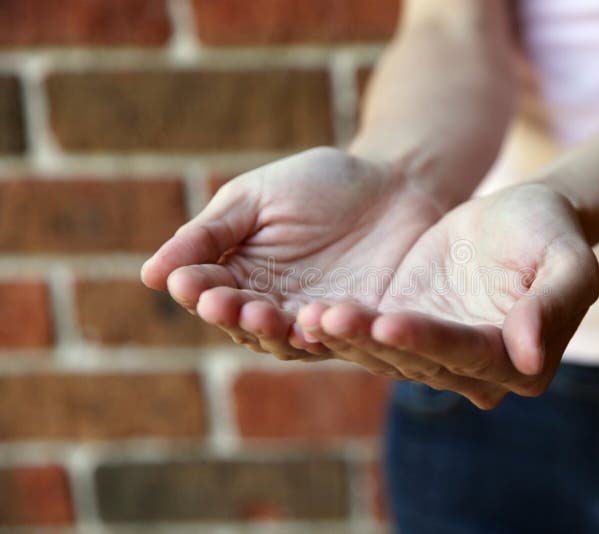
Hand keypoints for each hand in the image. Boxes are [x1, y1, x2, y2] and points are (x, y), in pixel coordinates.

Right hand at [141, 147, 440, 359]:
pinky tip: (314, 324)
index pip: (205, 289)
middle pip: (241, 323)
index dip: (195, 289)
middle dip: (229, 313)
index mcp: (240, 273)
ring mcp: (314, 320)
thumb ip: (210, 233)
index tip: (185, 283)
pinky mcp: (357, 328)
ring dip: (269, 331)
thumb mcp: (256, 198)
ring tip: (261, 314)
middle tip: (222, 302)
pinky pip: (337, 339)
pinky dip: (323, 334)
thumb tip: (150, 274)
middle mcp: (272, 305)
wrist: (393, 182)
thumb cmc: (320, 185)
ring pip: (283, 340)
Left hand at [293, 182, 598, 407]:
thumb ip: (555, 304)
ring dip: (347, 337)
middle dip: (372, 341)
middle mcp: (474, 372)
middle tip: (329, 318)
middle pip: (419, 361)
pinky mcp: (404, 332)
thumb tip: (530, 356)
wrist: (517, 218)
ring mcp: (435, 354)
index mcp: (520, 364)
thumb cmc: (551, 233)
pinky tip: (307, 314)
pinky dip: (340, 328)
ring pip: (385, 355)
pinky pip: (369, 336)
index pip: (470, 355)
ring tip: (310, 316)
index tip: (391, 322)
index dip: (430, 340)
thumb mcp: (570, 262)